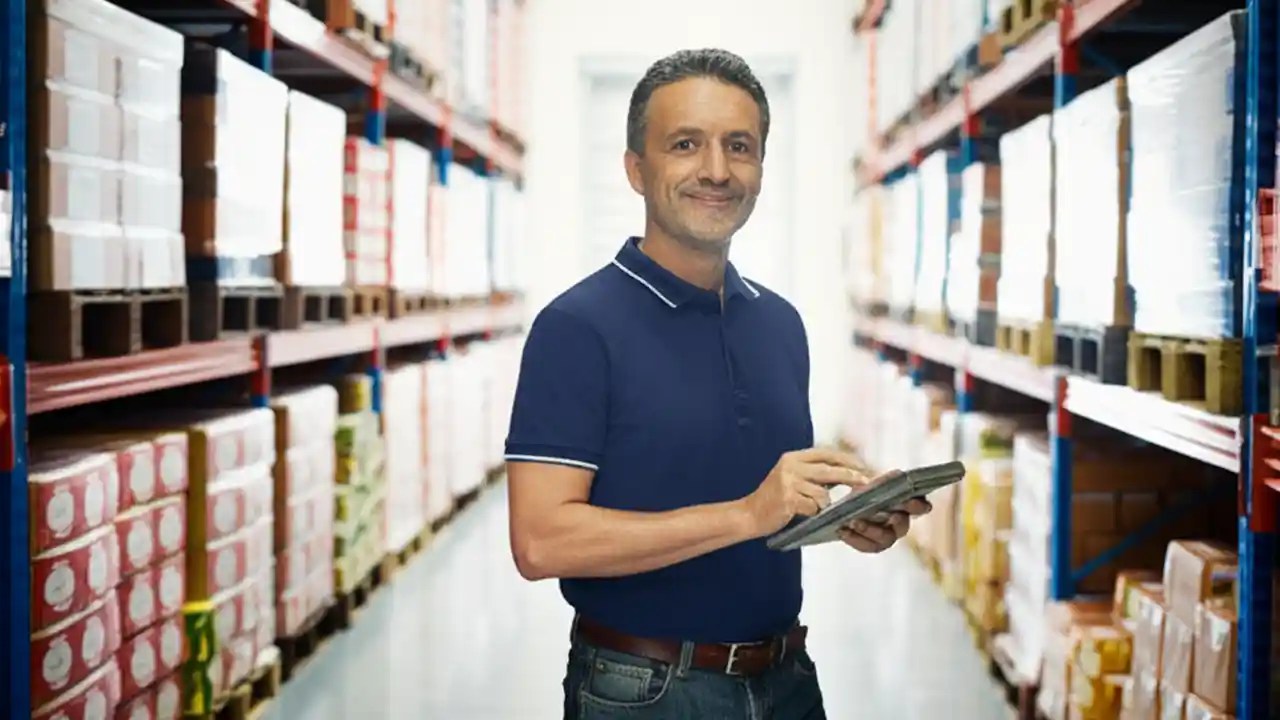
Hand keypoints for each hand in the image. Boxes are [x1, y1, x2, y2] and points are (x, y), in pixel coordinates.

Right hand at [741, 448, 868, 537]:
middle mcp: (790, 466)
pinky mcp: (787, 499)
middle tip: (866, 482)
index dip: (846, 460)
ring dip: (824, 503)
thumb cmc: (775, 499)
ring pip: (822, 493)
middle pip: (828, 469)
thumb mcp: (793, 479)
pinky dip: (814, 512)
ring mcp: (788, 482)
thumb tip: (846, 472)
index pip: (826, 453)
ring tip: (815, 508)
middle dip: (850, 476)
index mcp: (792, 458)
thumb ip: (815, 474)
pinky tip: (805, 514)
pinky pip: (813, 507)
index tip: (862, 467)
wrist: (750, 514)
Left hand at [838, 482, 932, 553]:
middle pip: (902, 525)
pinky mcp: (872, 545)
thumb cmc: (865, 494)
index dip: (919, 505)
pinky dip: (855, 538)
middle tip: (889, 516)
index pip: (920, 506)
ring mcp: (887, 537)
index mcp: (906, 505)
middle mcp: (900, 524)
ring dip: (870, 530)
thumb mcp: (873, 485)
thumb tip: (898, 475)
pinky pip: (867, 546)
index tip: (912, 500)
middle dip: (897, 520)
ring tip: (853, 521)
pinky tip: (842, 530)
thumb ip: (886, 482)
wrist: (846, 508)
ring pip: (885, 538)